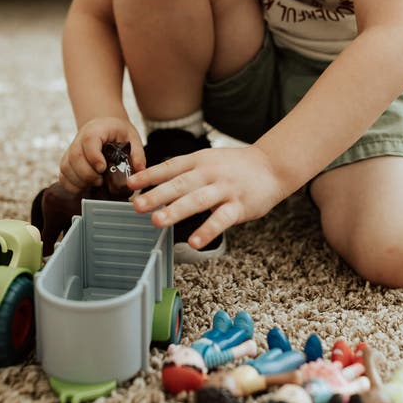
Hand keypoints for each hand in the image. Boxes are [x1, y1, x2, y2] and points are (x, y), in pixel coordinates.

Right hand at [59, 117, 145, 192]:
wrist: (104, 127)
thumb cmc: (118, 133)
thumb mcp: (132, 137)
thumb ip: (137, 153)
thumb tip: (140, 171)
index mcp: (96, 130)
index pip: (89, 141)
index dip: (94, 157)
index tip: (102, 168)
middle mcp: (79, 139)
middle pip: (75, 157)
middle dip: (87, 174)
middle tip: (100, 181)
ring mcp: (71, 150)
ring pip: (66, 167)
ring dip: (79, 181)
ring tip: (94, 184)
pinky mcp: (67, 161)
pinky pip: (62, 175)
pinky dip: (71, 185)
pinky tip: (84, 187)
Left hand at [126, 145, 285, 250]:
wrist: (273, 165)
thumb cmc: (236, 166)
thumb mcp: (210, 159)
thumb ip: (186, 170)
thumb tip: (155, 183)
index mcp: (200, 161)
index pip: (170, 167)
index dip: (149, 176)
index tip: (130, 185)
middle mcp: (210, 173)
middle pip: (180, 184)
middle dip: (156, 195)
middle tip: (136, 206)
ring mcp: (225, 189)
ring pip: (197, 200)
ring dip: (176, 211)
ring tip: (157, 221)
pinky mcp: (240, 206)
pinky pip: (221, 219)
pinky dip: (207, 230)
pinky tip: (193, 242)